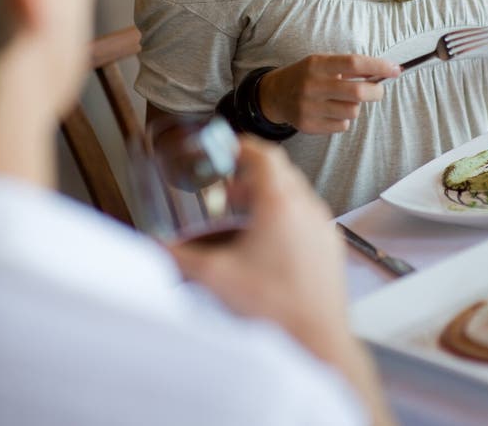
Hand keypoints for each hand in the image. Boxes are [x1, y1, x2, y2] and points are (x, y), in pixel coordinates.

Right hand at [168, 138, 347, 347]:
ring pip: (296, 195)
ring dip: (268, 196)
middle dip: (251, 173)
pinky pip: (308, 217)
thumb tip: (156, 248)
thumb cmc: (274, 307)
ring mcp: (322, 227)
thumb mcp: (216, 278)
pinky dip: (287, 216)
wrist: (317, 340)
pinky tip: (269, 242)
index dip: (243, 146)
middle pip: (280, 172)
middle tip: (229, 182)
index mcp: (280, 203)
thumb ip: (180, 258)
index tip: (228, 146)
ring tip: (244, 213)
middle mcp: (306, 207)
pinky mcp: (330, 248)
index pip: (264, 155)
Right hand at [257, 54, 401, 133]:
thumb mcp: (322, 63)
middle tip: (378, 91)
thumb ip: (349, 67)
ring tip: (344, 101)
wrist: (275, 94)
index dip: (378, 66)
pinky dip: (343, 119)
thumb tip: (384, 71)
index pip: (354, 63)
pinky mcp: (308, 125)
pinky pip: (341, 125)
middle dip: (376, 92)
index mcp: (317, 64)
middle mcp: (312, 85)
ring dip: (356, 106)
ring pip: (352, 111)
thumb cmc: (307, 76)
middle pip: (357, 92)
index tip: (395, 69)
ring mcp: (309, 107)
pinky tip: (331, 112)